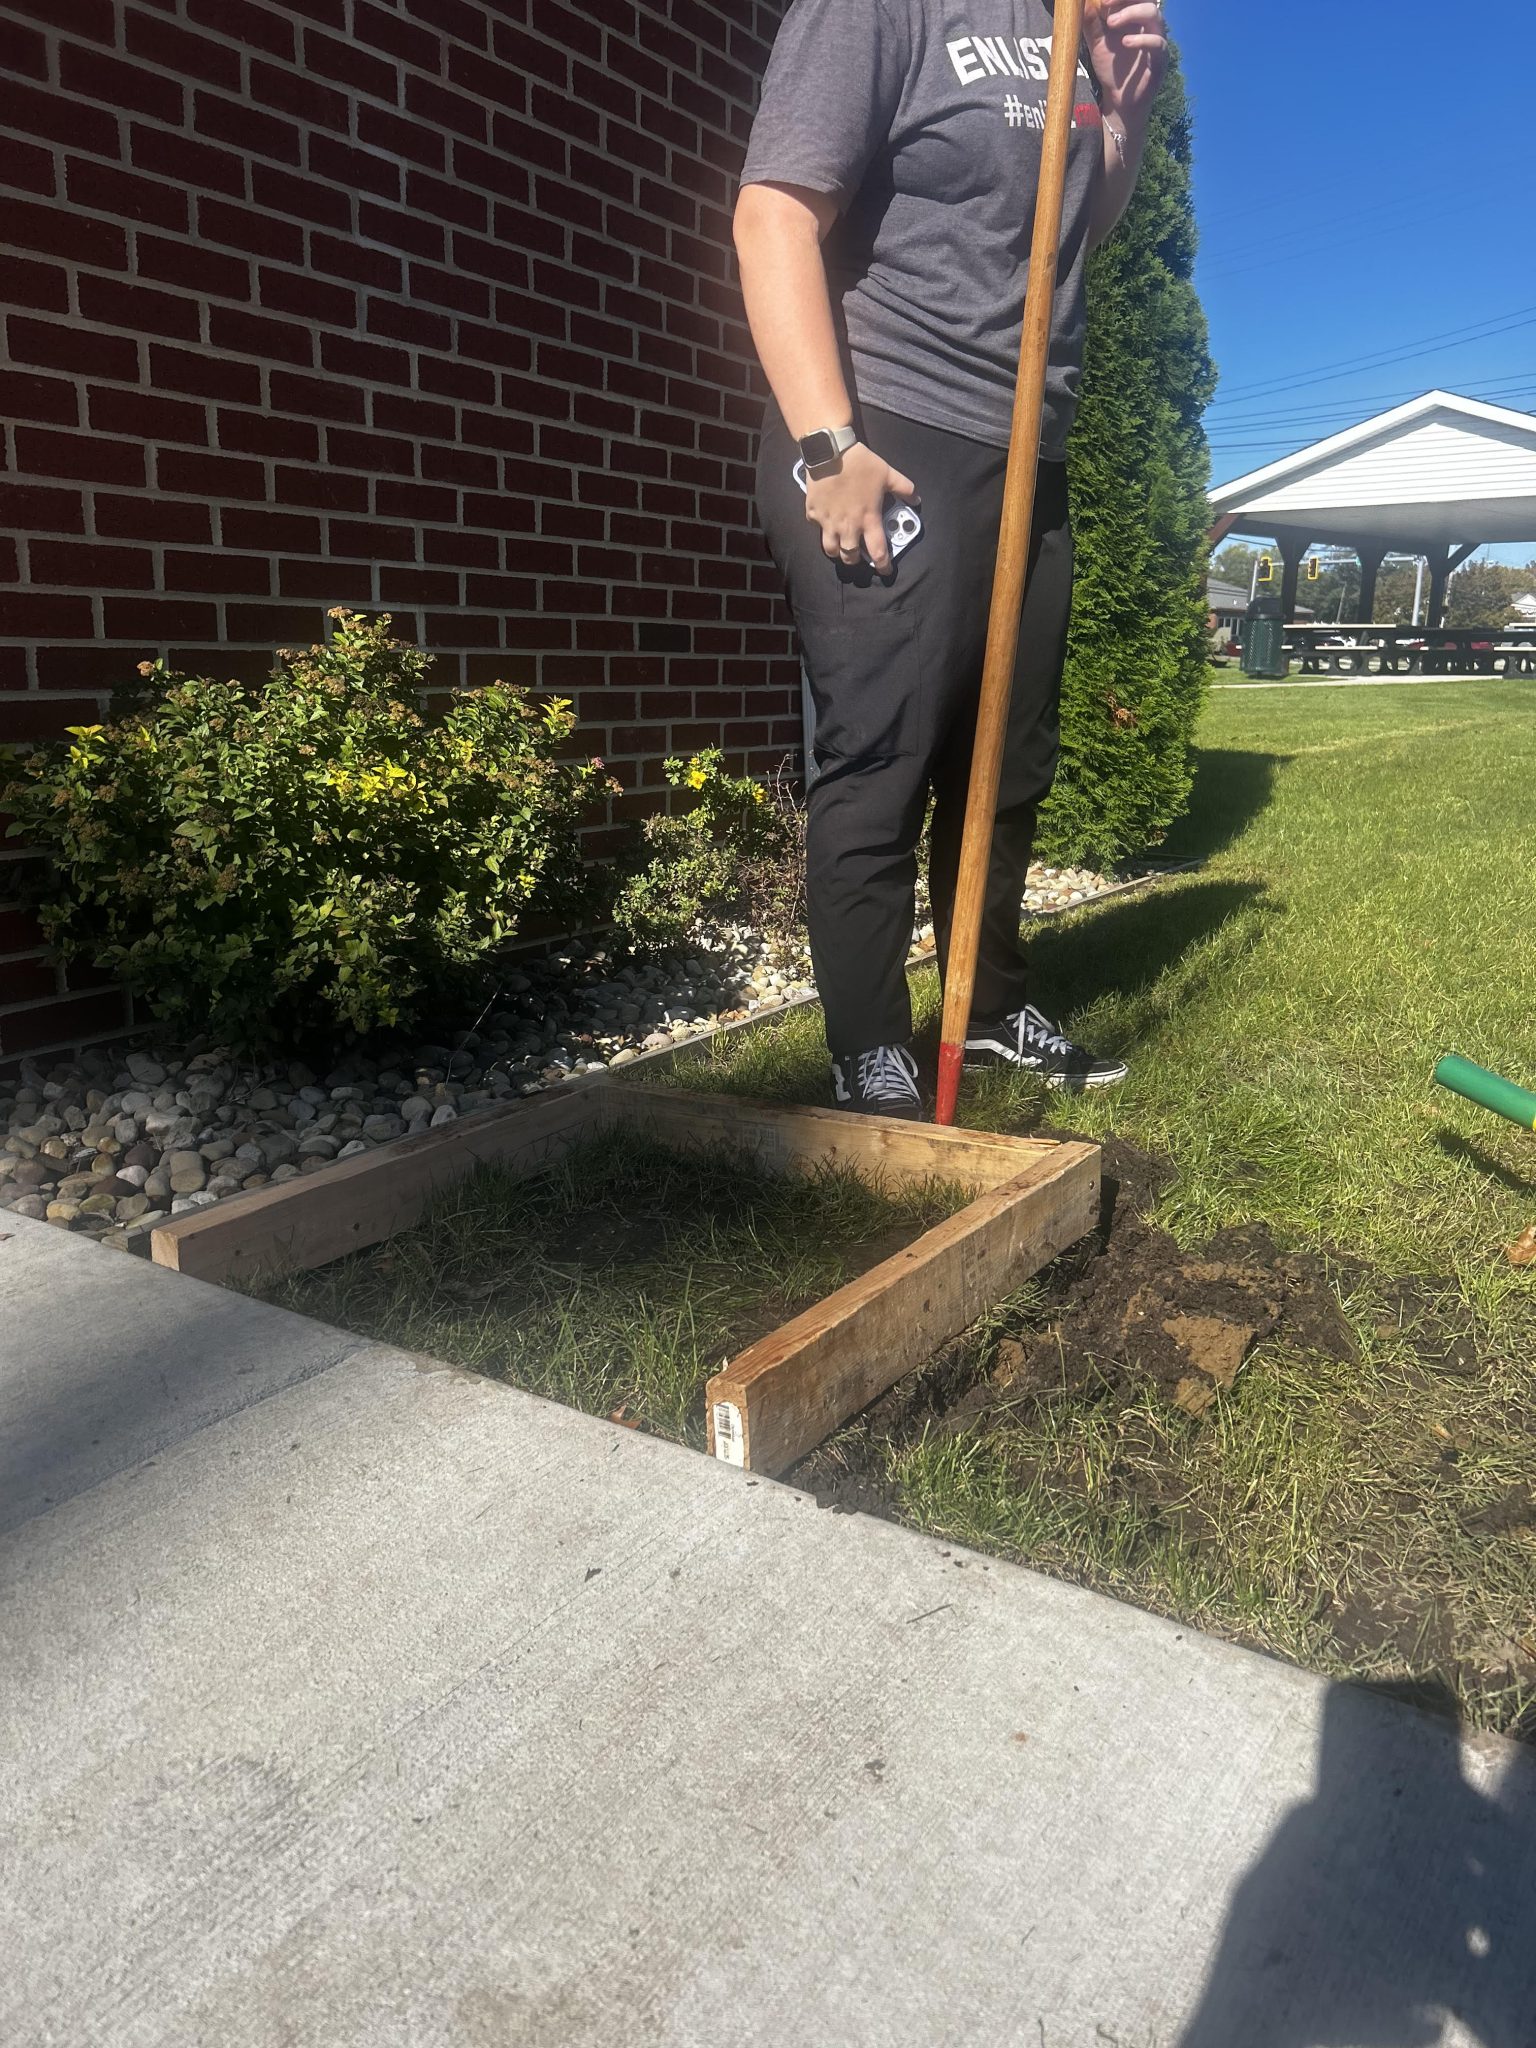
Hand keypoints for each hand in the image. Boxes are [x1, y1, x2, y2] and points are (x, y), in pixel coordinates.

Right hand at [805, 443, 917, 576]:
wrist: (829, 452)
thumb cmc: (860, 463)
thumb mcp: (887, 473)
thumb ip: (904, 488)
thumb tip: (916, 499)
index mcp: (868, 519)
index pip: (878, 552)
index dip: (883, 565)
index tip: (885, 570)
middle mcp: (848, 526)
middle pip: (851, 557)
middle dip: (856, 560)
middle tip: (859, 554)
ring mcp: (828, 522)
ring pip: (831, 550)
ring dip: (838, 551)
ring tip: (841, 545)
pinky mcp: (813, 514)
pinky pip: (817, 528)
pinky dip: (822, 527)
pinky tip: (826, 520)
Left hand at [1084, 0, 1169, 123]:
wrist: (1118, 99)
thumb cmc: (1111, 67)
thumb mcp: (1096, 44)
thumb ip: (1091, 23)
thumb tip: (1081, 3)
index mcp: (1135, 16)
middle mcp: (1148, 24)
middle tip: (1105, 3)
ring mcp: (1156, 40)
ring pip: (1153, 14)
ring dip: (1131, 13)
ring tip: (1111, 23)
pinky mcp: (1160, 59)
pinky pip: (1157, 43)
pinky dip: (1142, 40)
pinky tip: (1126, 42)